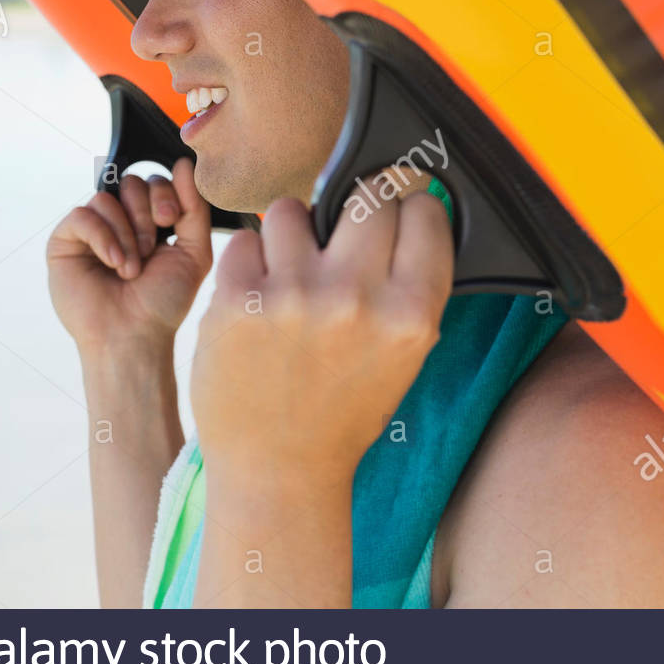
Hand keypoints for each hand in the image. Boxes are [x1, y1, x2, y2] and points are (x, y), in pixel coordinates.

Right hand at [47, 157, 212, 352]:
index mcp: (151, 223)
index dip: (165, 193)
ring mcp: (91, 231)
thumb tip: (184, 164)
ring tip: (131, 268)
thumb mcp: (193, 252)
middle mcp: (120, 222)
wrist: (133, 335)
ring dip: (127, 233)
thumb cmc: (163, 301)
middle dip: (146, 212)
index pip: (156, 182)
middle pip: (132, 182)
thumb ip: (194, 208)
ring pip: (107, 197)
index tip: (171, 221)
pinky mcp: (65, 242)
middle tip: (152, 245)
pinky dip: (103, 237)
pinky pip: (83, 215)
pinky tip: (113, 264)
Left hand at [190, 174, 453, 480]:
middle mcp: (358, 298)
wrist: (278, 468)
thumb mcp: (404, 354)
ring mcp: (295, 295)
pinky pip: (243, 238)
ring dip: (290, 235)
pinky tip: (255, 297)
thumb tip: (408, 208)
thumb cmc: (343, 410)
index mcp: (411, 314)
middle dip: (354, 211)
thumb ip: (408, 285)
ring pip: (293, 209)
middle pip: (368, 195)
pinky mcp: (237, 298)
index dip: (410, 211)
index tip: (397, 223)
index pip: (426, 211)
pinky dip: (247, 261)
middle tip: (340, 243)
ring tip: (288, 277)